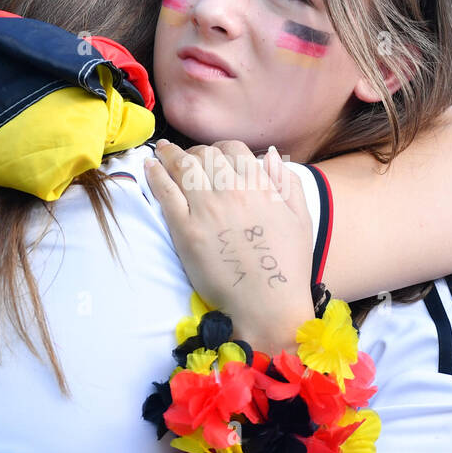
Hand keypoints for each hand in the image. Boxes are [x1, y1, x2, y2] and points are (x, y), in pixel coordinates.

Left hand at [145, 139, 314, 349]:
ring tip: (163, 151)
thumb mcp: (300, 219)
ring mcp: (205, 209)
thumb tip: (271, 155)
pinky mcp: (185, 230)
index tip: (215, 155)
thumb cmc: (289, 266)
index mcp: (260, 186)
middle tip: (187, 157)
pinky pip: (166, 193)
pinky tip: (150, 166)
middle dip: (196, 152)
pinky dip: (156, 175)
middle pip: (205, 155)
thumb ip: (288, 183)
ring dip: (171, 155)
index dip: (222, 148)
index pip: (234, 149)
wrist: (268, 304)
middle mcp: (231, 191)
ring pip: (183, 167)